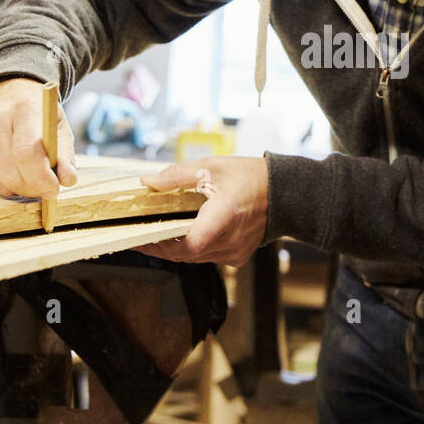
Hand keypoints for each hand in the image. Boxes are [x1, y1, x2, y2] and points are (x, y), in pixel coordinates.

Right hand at [0, 77, 77, 198]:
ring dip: (20, 189)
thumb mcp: (58, 126)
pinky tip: (14, 171)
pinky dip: (4, 185)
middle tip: (46, 188)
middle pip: (11, 174)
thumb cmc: (39, 114)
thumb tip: (68, 180)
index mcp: (24, 110)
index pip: (27, 154)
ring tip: (31, 177)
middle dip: (33, 189)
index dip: (42, 179)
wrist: (7, 91)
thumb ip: (65, 154)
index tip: (54, 190)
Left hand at [138, 156, 268, 266]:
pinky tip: (185, 234)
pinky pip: (207, 257)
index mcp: (224, 216)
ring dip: (176, 248)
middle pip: (186, 254)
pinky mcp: (237, 256)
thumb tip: (148, 182)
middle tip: (140, 234)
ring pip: (195, 258)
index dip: (161, 246)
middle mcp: (231, 239)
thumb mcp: (211, 166)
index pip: (188, 245)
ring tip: (158, 233)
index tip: (141, 238)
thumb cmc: (250, 177)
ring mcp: (235, 251)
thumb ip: (177, 175)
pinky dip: (193, 248)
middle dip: (161, 246)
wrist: (283, 193)